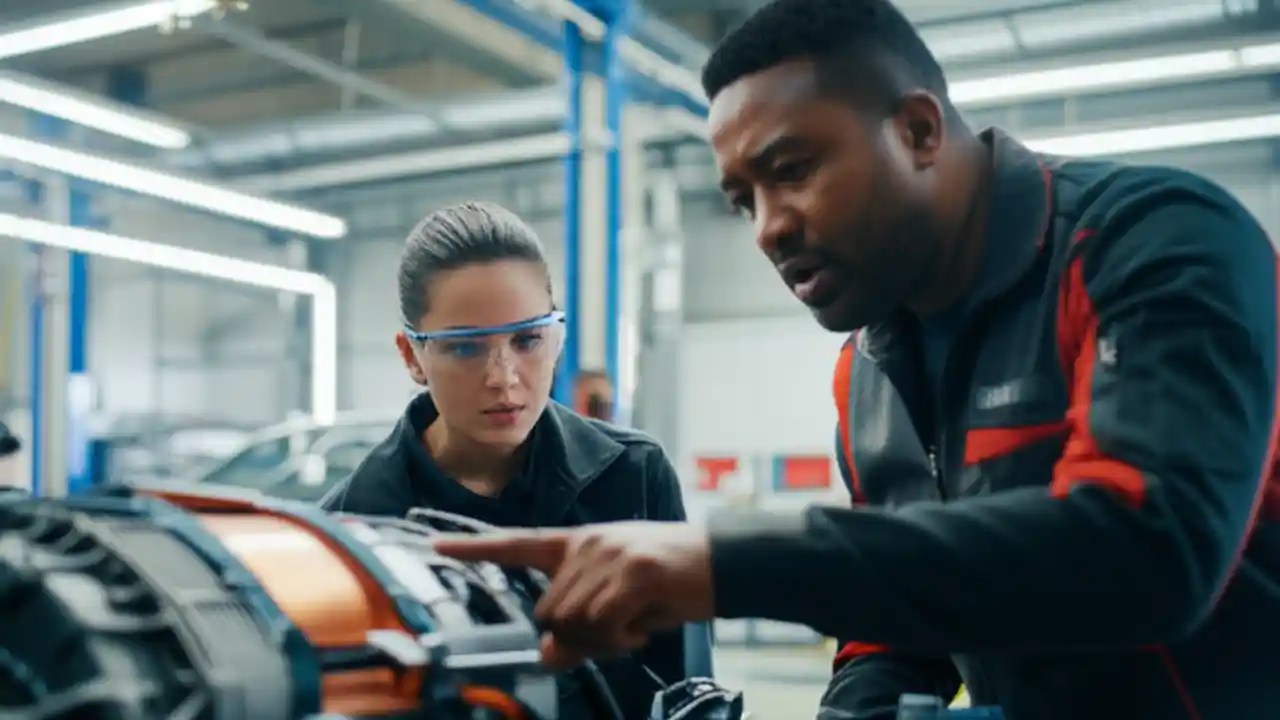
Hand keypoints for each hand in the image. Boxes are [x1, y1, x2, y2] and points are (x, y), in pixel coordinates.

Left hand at [433, 521, 714, 668]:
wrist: (722, 562)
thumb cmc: (668, 582)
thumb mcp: (619, 602)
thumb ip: (580, 625)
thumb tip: (546, 655)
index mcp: (578, 544)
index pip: (517, 544)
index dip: (475, 548)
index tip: (436, 545)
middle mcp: (587, 544)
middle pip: (547, 612)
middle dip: (575, 637)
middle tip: (615, 635)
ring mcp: (609, 555)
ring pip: (572, 621)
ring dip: (601, 640)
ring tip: (633, 626)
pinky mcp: (634, 572)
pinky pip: (603, 625)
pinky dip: (620, 639)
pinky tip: (642, 628)